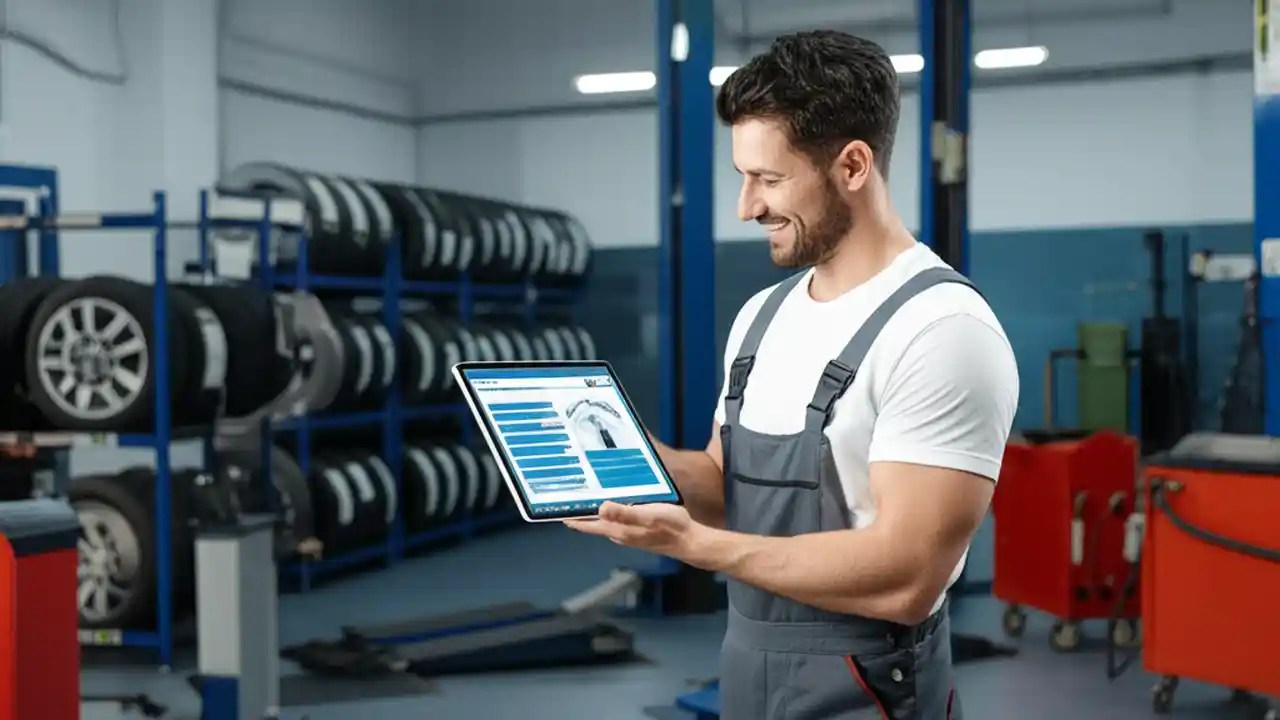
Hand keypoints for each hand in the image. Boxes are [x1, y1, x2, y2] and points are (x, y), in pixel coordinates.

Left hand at [565, 501, 706, 562]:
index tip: (555, 507)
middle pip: (593, 523)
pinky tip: (613, 500)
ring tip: (585, 495)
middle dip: (580, 511)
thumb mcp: (651, 515)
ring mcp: (628, 534)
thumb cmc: (672, 527)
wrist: (690, 542)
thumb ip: (626, 513)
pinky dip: (609, 511)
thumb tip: (601, 508)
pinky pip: (616, 520)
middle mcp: (619, 534)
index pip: (588, 525)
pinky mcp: (636, 530)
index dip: (572, 517)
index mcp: (618, 530)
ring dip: (593, 511)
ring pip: (604, 521)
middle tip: (567, 494)